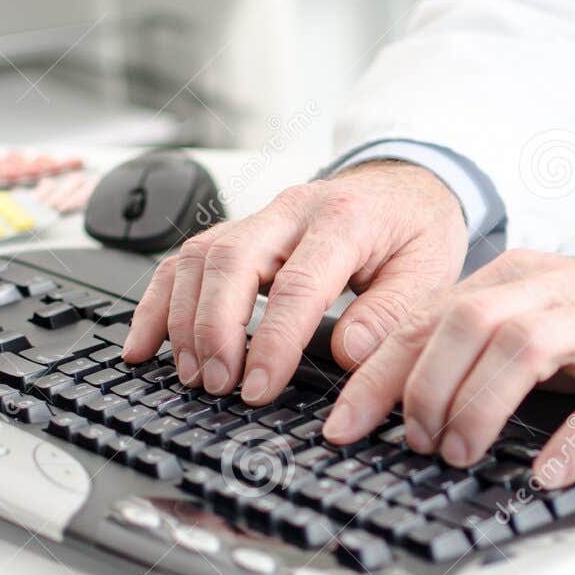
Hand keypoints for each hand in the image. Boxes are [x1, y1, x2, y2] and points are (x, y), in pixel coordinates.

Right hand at [122, 160, 467, 403]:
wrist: (407, 186)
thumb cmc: (415, 229)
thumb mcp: (429, 271)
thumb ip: (391, 313)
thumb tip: (349, 355)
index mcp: (343, 220)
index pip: (297, 283)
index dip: (272, 341)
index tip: (259, 387)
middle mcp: (291, 211)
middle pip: (230, 260)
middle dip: (214, 328)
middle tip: (216, 383)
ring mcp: (259, 218)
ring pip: (198, 257)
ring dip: (184, 320)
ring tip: (190, 375)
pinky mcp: (238, 232)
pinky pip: (183, 261)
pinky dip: (158, 303)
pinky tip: (145, 344)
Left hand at [321, 254, 574, 487]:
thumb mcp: (531, 324)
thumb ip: (470, 349)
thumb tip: (393, 404)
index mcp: (512, 279)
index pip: (426, 320)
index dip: (376, 376)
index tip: (340, 427)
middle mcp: (552, 291)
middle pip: (466, 323)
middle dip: (426, 389)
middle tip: (417, 443)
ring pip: (523, 348)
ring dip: (480, 407)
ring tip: (462, 454)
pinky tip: (548, 473)